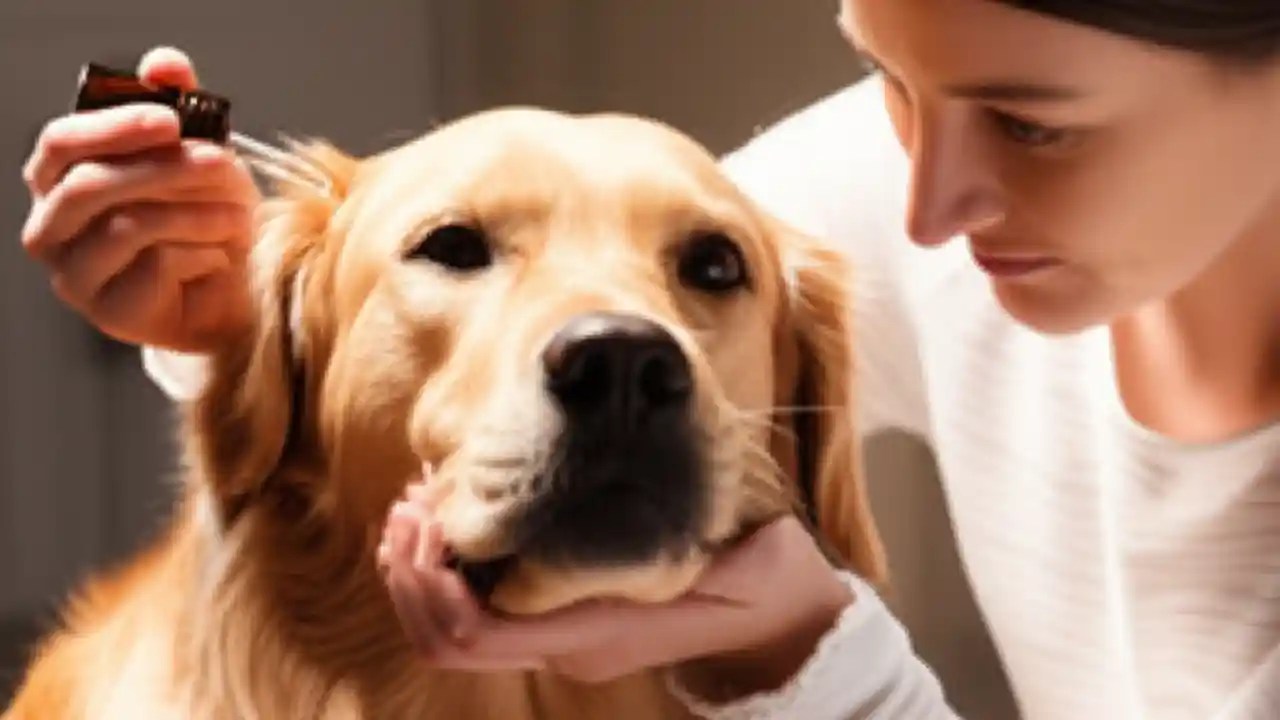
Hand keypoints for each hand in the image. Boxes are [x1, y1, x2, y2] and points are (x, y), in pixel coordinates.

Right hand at [20, 46, 257, 352]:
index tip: (171, 119)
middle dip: (162, 168)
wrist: (236, 296)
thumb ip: (180, 107)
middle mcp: (52, 226)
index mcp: (60, 179)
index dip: (115, 126)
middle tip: (220, 161)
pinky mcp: (108, 312)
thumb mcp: (200, 157)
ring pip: (122, 226)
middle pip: (87, 185)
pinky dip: (198, 254)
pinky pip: (152, 269)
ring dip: (192, 213)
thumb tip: (165, 63)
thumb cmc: (207, 222)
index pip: (62, 143)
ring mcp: (75, 274)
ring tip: (240, 213)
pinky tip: (220, 256)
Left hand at [377, 471, 854, 693]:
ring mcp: (567, 640)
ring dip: (430, 570)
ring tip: (424, 502)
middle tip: (411, 501)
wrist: (790, 628)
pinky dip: (460, 569)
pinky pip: (487, 610)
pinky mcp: (570, 624)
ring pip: (460, 627)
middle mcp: (571, 645)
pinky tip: (465, 515)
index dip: (432, 581)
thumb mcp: (742, 559)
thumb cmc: (770, 585)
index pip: (475, 631)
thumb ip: (689, 548)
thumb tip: (620, 524)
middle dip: (414, 572)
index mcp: (598, 629)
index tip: (426, 510)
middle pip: (449, 635)